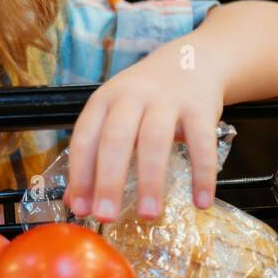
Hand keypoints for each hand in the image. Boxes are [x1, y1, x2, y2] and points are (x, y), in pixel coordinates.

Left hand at [64, 54, 222, 222]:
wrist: (190, 60)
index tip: (79, 208)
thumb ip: (94, 154)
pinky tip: (201, 202)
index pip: (85, 139)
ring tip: (148, 215)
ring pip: (155, 141)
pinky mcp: (200, 107)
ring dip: (151, 181)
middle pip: (116, 140)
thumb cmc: (144, 98)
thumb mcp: (113, 115)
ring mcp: (167, 100)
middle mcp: (132, 97)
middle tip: (106, 216)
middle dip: (109, 181)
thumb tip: (75, 201)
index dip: (80, 175)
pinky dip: (202, 174)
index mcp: (104, 101)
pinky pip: (201, 143)